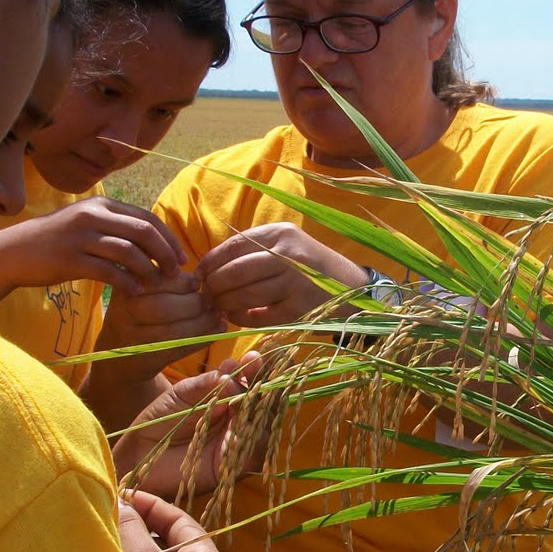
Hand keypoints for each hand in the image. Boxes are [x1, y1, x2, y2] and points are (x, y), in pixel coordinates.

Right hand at [0, 197, 185, 306]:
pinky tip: (136, 291)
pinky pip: (107, 271)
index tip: (181, 257)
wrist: (16, 251)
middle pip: (142, 231)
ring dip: (149, 269)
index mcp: (102, 204)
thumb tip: (154, 240)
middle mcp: (92, 215)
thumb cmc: (58, 240)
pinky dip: (126, 282)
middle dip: (165, 253)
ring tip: (157, 283)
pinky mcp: (69, 259)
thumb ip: (117, 226)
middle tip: (175, 272)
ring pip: (128, 251)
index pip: (146, 217)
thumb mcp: (88, 222)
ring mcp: (80, 237)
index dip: (168, 238)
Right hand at [92, 269, 222, 382]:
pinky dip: (202, 339)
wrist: (120, 354)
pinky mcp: (147, 358)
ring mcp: (133, 339)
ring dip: (204, 324)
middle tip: (211, 302)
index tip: (196, 284)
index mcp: (125, 289)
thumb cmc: (141, 314)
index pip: (156, 281)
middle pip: (163, 307)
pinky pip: (179, 348)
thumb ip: (167, 281)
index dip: (183, 282)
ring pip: (174, 331)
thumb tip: (202, 280)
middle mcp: (123, 314)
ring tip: (219, 317)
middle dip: (195, 304)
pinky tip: (215, 332)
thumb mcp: (145, 291)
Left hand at [112, 355, 265, 494]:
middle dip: (262, 380)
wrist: (140, 455)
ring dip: (260, 403)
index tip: (252, 356)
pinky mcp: (233, 465)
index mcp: (228, 399)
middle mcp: (238, 419)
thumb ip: (207, 384)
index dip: (255, 369)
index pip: (251, 382)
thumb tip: (233, 379)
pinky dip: (250, 432)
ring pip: (265, 423)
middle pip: (264, 400)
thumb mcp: (183, 393)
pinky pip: (253, 450)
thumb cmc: (160, 421)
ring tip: (248, 385)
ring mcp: (238, 441)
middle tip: (255, 363)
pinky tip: (241, 414)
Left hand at [194, 223, 366, 327]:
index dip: (209, 263)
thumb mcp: (288, 245)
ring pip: (244, 294)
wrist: (354, 290)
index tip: (199, 275)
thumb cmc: (311, 268)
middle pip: (234, 271)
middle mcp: (288, 254)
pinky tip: (236, 317)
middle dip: (213, 286)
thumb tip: (209, 266)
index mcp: (281, 233)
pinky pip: (258, 316)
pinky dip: (241, 318)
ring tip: (219, 307)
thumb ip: (253, 249)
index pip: (232, 246)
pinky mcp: (299, 309)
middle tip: (206, 296)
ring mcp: (295, 282)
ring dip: (224, 304)